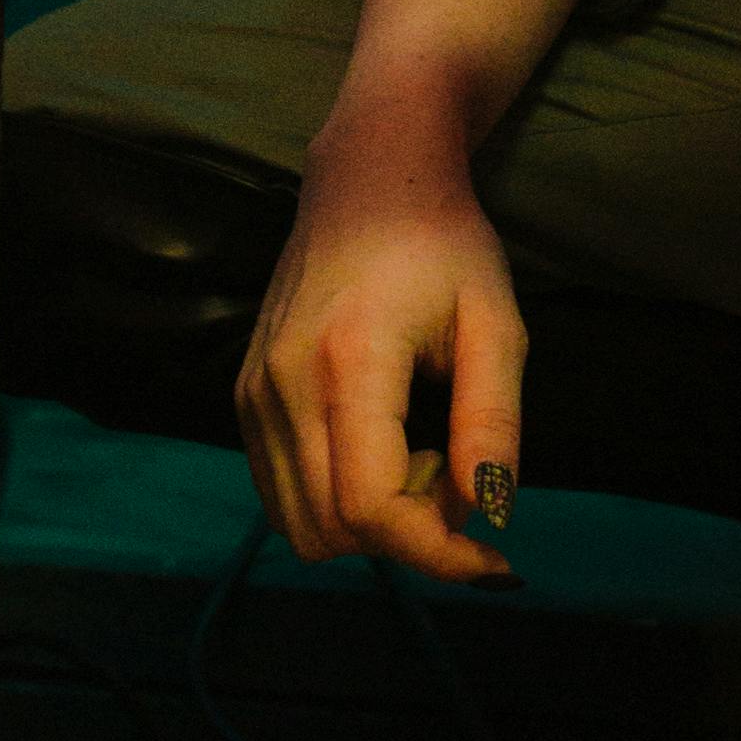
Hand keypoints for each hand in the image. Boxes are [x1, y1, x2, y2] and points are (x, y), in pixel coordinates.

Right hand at [237, 86, 529, 584]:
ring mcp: (252, 392)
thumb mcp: (495, 324)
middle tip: (459, 476)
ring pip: (301, 526)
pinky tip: (381, 449)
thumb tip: (487, 518)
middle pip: (333, 529)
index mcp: (349, 359)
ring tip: (421, 458)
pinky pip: (283, 496)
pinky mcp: (243, 396)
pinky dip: (337, 503)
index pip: (370, 506)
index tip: (496, 561)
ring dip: (371, 524)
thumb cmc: (444, 245)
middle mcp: (282, 383)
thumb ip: (493, 423)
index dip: (437, 554)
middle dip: (410, 536)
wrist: (366, 178)